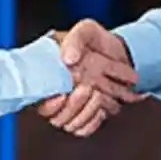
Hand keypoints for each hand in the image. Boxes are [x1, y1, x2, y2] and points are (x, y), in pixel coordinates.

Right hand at [38, 19, 146, 135]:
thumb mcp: (86, 31)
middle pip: (58, 118)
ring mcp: (74, 107)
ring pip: (73, 125)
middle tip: (88, 87)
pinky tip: (102, 106)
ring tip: (99, 93)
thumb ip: (75, 40)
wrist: (119, 52)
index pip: (41, 101)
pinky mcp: (87, 114)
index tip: (63, 94)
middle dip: (75, 104)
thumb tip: (69, 58)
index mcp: (50, 75)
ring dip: (88, 110)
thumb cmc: (97, 41)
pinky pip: (85, 129)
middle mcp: (59, 95)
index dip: (50, 103)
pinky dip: (95, 120)